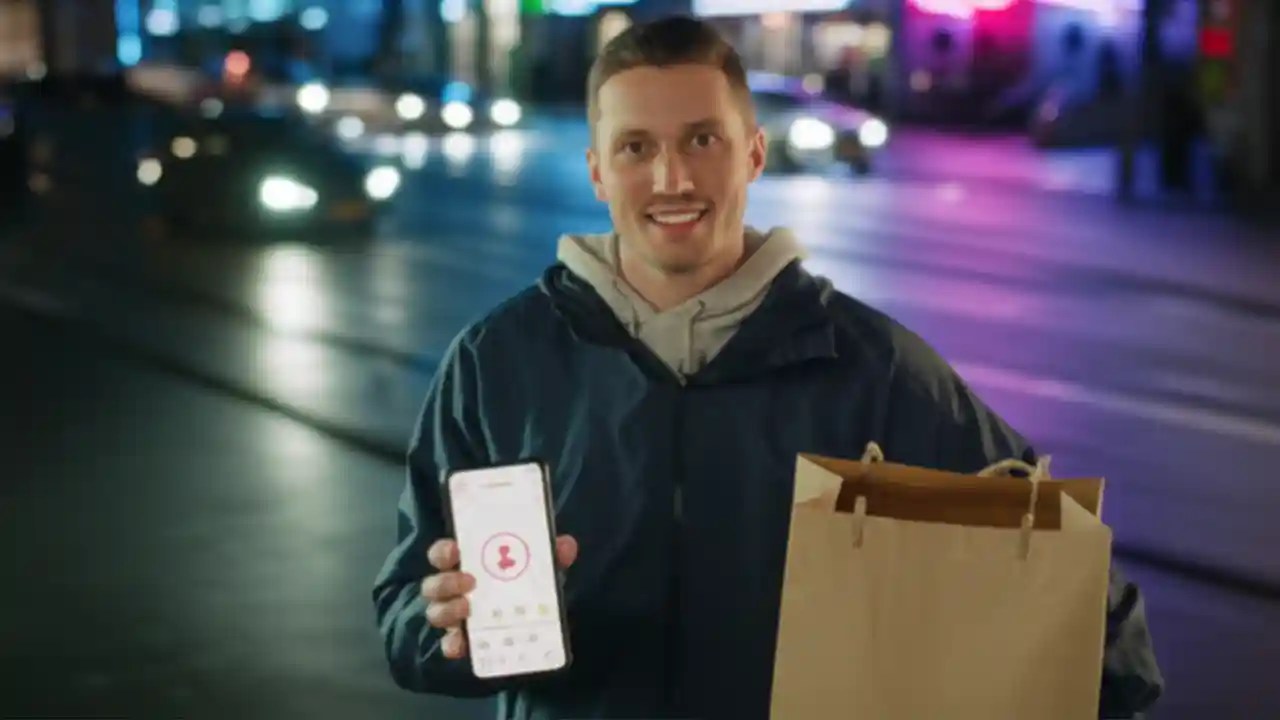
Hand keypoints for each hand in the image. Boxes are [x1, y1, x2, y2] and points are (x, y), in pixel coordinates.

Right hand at [421, 535, 578, 658]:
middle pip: (433, 584)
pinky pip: (448, 644)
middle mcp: (453, 589)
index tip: (456, 550)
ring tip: (467, 609)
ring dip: (447, 610)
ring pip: (435, 612)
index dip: (443, 551)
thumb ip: (552, 556)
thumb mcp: (540, 568)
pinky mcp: (461, 640)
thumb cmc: (524, 583)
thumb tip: (566, 545)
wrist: (531, 620)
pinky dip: (452, 644)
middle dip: (446, 582)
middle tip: (469, 581)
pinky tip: (462, 645)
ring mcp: (454, 616)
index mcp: (466, 564)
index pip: (442, 554)